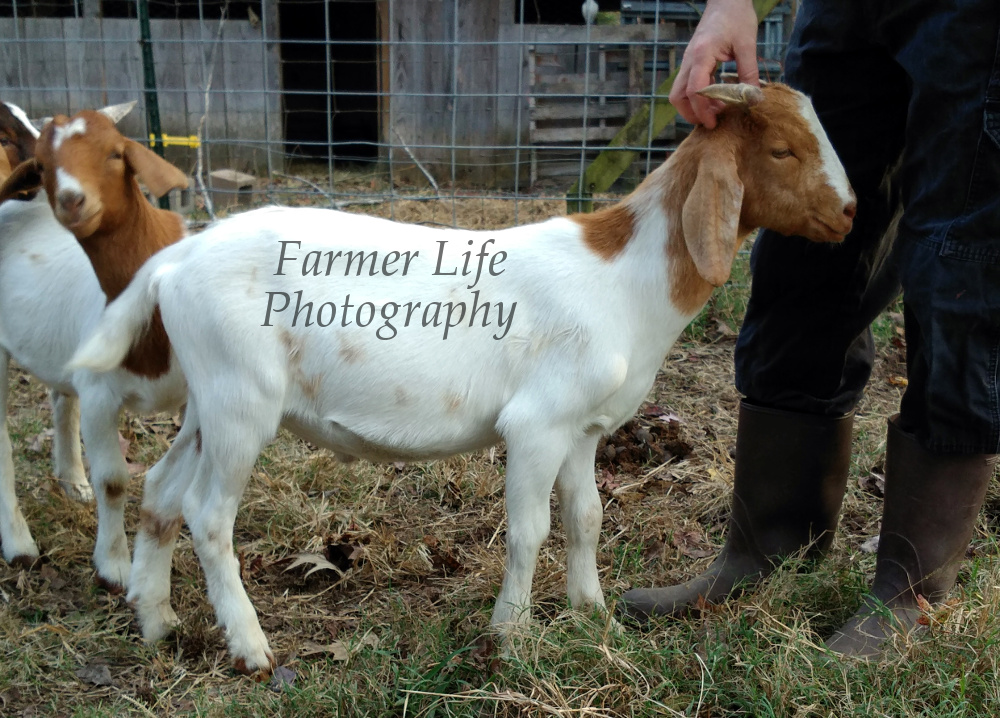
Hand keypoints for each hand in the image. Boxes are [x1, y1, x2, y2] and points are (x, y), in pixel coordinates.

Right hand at [669, 0, 759, 128]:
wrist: (726, 0)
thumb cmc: (736, 17)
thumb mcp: (747, 44)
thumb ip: (749, 72)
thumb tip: (753, 98)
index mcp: (701, 55)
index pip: (694, 90)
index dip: (702, 110)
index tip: (714, 122)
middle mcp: (689, 60)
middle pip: (677, 96)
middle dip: (690, 113)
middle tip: (711, 121)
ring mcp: (688, 62)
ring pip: (679, 93)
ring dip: (694, 106)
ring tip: (716, 111)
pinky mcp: (692, 62)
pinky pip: (689, 85)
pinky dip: (699, 97)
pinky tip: (717, 98)